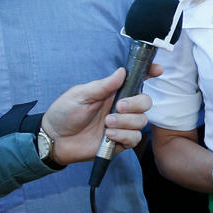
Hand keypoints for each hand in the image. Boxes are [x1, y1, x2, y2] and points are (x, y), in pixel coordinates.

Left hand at [40, 64, 161, 164]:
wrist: (55, 139)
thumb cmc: (64, 113)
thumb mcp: (80, 95)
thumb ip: (103, 85)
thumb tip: (122, 71)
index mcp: (113, 93)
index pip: (136, 81)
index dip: (149, 74)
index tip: (157, 70)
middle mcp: (121, 108)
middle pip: (146, 102)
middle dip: (136, 104)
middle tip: (119, 107)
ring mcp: (122, 125)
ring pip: (142, 121)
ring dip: (126, 122)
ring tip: (106, 123)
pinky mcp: (120, 142)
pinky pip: (134, 138)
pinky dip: (123, 136)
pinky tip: (108, 135)